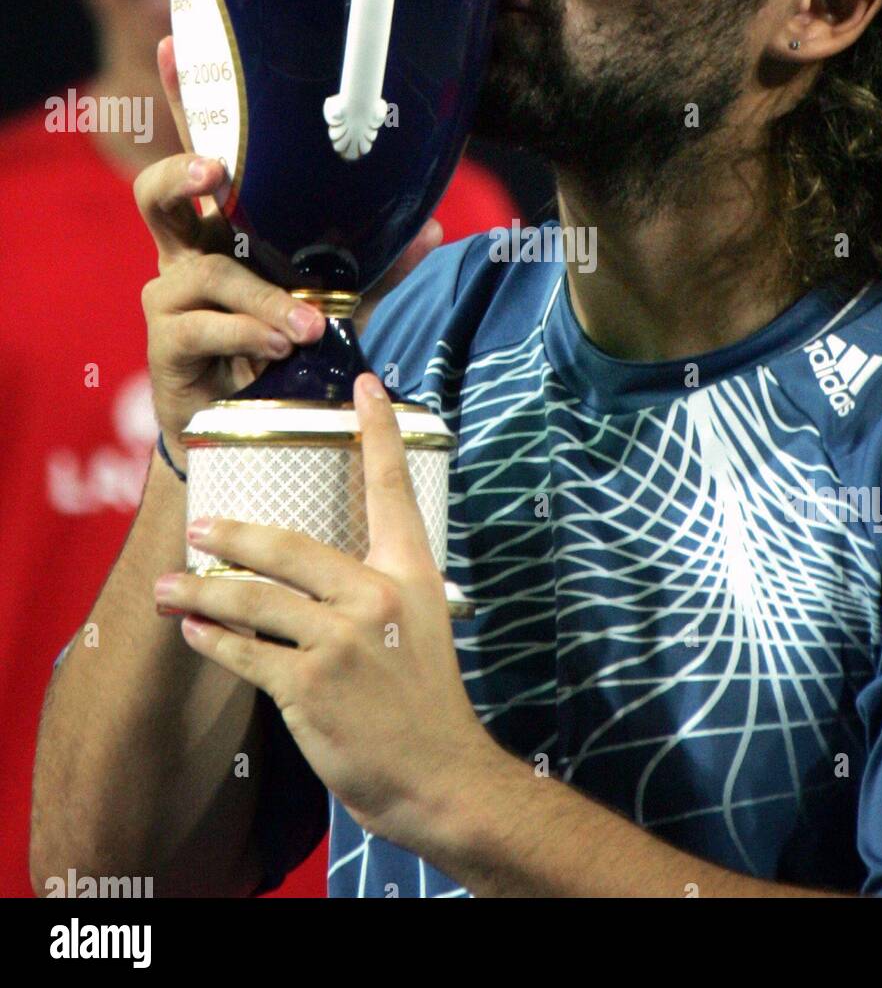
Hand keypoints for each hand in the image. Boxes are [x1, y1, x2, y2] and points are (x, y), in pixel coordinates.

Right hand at [137, 37, 443, 465]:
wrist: (251, 423)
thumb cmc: (288, 345)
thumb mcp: (342, 298)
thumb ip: (380, 264)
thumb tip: (430, 226)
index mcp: (223, 227)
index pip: (200, 152)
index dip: (187, 99)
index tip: (180, 42)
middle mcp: (186, 252)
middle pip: (154, 192)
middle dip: (180, 172)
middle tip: (218, 170)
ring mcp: (169, 296)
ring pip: (205, 274)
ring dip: (261, 298)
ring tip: (308, 326)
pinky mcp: (166, 343)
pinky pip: (201, 329)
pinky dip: (248, 335)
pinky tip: (282, 347)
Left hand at [153, 372, 495, 846]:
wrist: (437, 772)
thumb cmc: (424, 697)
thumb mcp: (420, 623)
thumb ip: (376, 586)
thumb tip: (314, 566)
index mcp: (410, 573)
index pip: (393, 489)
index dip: (378, 432)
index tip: (365, 384)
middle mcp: (376, 595)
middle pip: (289, 545)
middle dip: (233, 534)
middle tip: (198, 526)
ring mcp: (341, 640)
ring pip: (253, 600)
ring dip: (202, 592)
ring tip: (169, 588)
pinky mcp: (309, 686)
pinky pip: (245, 653)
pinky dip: (212, 641)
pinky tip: (193, 632)